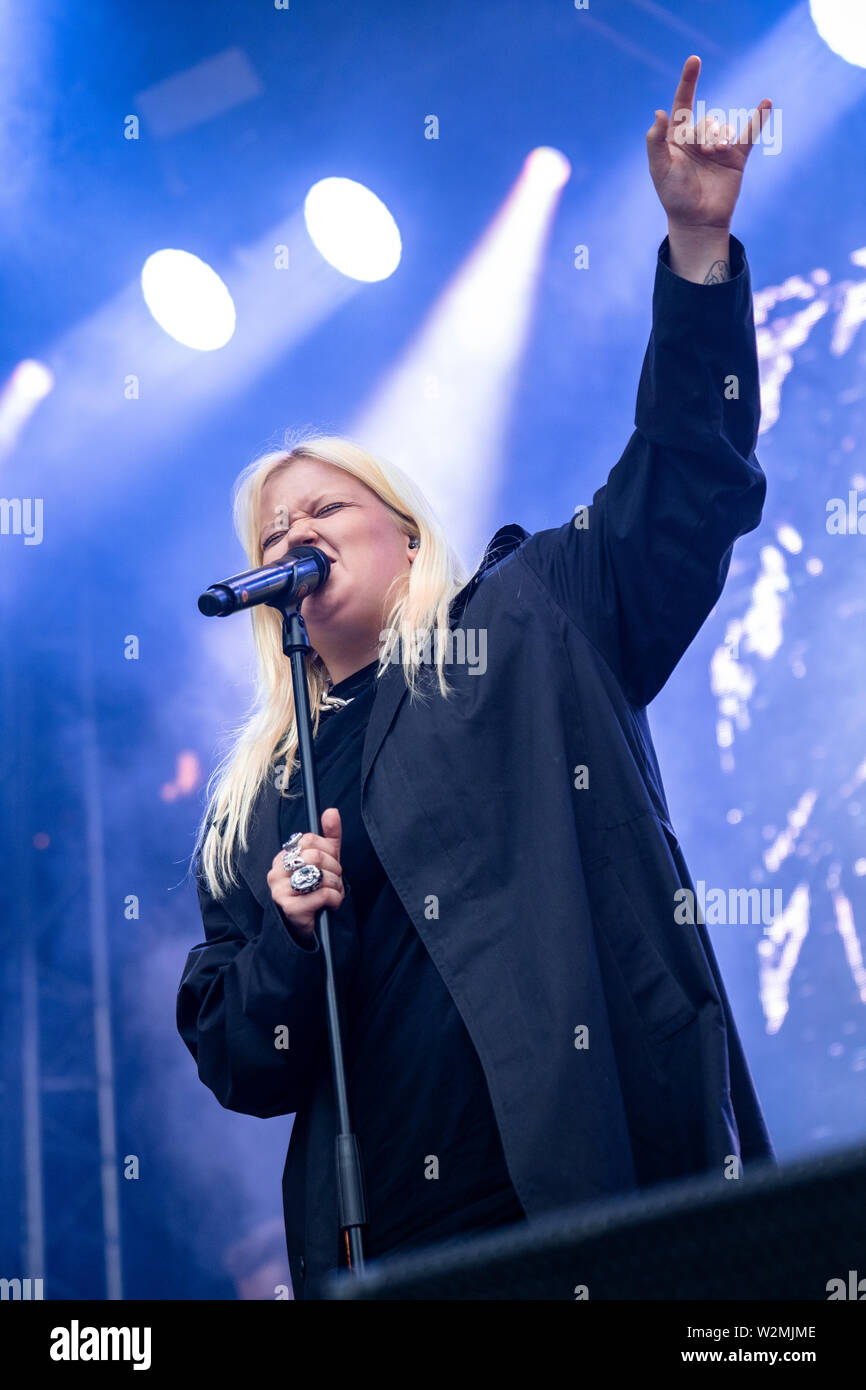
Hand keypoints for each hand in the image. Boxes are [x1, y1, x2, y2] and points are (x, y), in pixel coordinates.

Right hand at [267, 807, 344, 939]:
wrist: (307, 928)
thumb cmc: (314, 892)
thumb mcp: (326, 862)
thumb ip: (329, 837)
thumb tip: (331, 812)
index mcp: (283, 857)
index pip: (310, 840)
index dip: (329, 852)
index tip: (331, 865)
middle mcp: (276, 872)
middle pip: (315, 856)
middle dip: (335, 869)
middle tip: (334, 881)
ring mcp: (279, 890)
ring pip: (319, 875)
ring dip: (336, 886)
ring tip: (332, 894)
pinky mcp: (289, 908)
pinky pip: (322, 894)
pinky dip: (335, 899)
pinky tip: (331, 905)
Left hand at [646, 55, 770, 231]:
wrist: (698, 221)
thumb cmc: (674, 196)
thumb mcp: (660, 169)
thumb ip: (656, 142)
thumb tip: (659, 112)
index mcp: (677, 139)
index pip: (682, 104)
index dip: (688, 82)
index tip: (694, 60)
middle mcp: (698, 140)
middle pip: (706, 120)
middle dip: (706, 132)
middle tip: (705, 152)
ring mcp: (718, 147)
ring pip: (724, 128)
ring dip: (722, 138)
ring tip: (718, 153)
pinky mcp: (736, 157)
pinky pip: (749, 133)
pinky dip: (758, 118)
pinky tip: (766, 103)